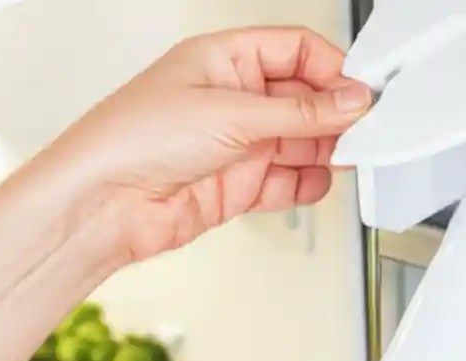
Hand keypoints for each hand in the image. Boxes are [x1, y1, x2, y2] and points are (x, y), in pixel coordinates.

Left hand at [39, 27, 372, 264]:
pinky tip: (314, 182)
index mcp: (224, 59)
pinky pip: (287, 181)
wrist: (102, 204)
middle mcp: (232, 98)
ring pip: (301, 142)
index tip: (360, 93)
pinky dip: (306, 184)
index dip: (332, 69)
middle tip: (363, 130)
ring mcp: (237, 143)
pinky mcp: (238, 185)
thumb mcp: (232, 112)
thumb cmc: (134, 138)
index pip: (296, 51)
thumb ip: (301, 112)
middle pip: (305, 99)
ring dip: (326, 151)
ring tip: (344, 157)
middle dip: (334, 115)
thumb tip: (350, 100)